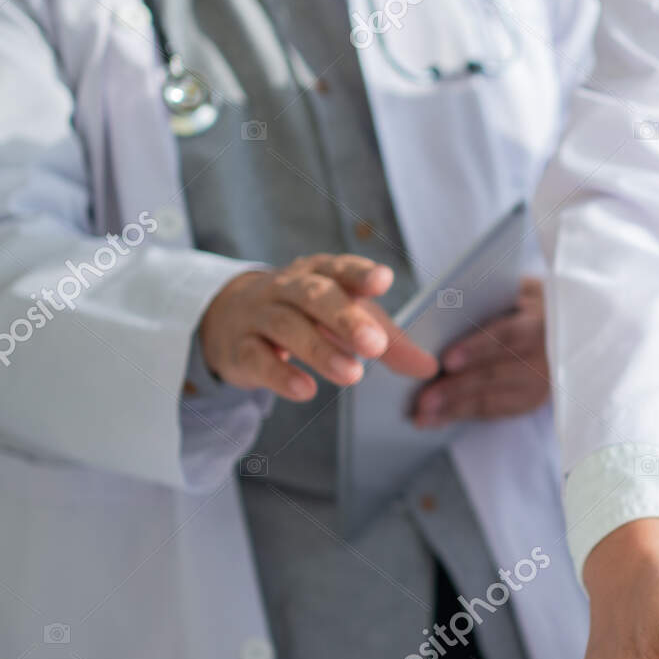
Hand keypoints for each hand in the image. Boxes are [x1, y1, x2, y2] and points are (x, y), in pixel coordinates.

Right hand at [198, 254, 435, 400]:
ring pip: (287, 326)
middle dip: (345, 318)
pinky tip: (304, 389)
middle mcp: (288, 288)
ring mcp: (260, 315)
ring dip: (320, 351)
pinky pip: (257, 358)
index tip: (383, 280)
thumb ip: (389, 342)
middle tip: (375, 344)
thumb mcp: (348, 320)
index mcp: (320, 273)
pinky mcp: (240, 348)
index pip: (340, 269)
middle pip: (315, 296)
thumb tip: (429, 368)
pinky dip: (280, 374)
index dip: (360, 274)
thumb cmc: (306, 315)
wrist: (229, 319)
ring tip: (352, 375)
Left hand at [413, 277, 549, 426]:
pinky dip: (462, 415)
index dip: (477, 348)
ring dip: (454, 409)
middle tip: (423, 400)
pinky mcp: (531, 401)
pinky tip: (437, 419)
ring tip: (423, 415)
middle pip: (495, 374)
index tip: (447, 361)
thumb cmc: (526, 307)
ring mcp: (539, 383)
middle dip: (456, 388)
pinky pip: (493, 412)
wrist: (562, 329)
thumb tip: (447, 306)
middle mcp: (545, 357)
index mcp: (540, 323)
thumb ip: (493, 298)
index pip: (506, 336)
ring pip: (492, 399)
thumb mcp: (521, 293)